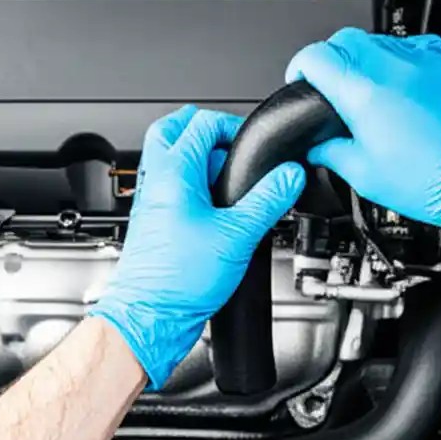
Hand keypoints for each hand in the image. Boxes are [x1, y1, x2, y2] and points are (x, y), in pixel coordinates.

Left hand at [88, 105, 305, 388]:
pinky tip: (216, 206)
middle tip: (230, 142)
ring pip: (169, 158)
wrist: (151, 317)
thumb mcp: (238, 234)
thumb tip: (289, 175)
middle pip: (172, 130)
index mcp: (173, 172)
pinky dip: (193, 184)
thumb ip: (268, 200)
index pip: (200, 123)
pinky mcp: (155, 222)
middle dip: (203, 129)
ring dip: (198, 157)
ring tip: (228, 175)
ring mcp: (152, 201)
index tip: (252, 142)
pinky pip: (171, 187)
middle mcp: (156, 181)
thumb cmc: (179, 279)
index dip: (231, 125)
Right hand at [287, 28, 440, 242]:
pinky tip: (400, 89)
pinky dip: (396, 61)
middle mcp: (391, 66)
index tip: (301, 81)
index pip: (314, 56)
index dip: (299, 68)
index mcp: (364, 91)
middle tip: (331, 91)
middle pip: (342, 40)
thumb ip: (330, 152)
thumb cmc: (435, 179)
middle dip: (329, 61)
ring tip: (369, 96)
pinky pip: (409, 46)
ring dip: (363, 60)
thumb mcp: (365, 174)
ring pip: (376, 40)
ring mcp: (421, 59)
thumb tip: (317, 147)